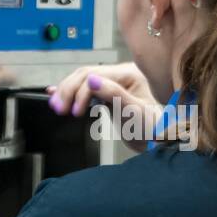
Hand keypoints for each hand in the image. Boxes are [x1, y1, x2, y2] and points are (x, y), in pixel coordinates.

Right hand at [46, 62, 160, 153]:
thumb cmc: (154, 129)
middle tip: (58, 108)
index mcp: (129, 73)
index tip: (73, 112)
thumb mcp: (134, 112)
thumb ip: (114, 94)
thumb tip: (91, 81)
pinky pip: (87, 89)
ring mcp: (114, 84)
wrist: (161, 142)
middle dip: (69, 90)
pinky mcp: (108, 95)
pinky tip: (56, 92)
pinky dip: (72, 92)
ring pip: (83, 81)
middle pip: (85, 74)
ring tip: (55, 105)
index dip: (80, 92)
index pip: (95, 75)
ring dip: (67, 91)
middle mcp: (121, 74)